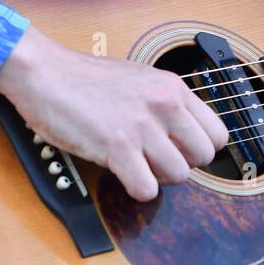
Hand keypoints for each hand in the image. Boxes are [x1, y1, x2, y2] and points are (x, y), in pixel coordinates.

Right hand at [0, 24, 228, 201]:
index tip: (179, 150)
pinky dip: (134, 189)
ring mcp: (142, 125)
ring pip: (178, 176)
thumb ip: (165, 103)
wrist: (45, 74)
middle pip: (203, 158)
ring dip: (155, 177)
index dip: (198, 148)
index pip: (218, 134)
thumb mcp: (140, 79)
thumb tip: (184, 137)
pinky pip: (146, 189)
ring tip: (133, 163)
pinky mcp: (117, 146)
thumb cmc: (85, 79)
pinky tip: (120, 172)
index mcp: (172, 87)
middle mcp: (164, 104)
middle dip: (180, 165)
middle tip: (153, 158)